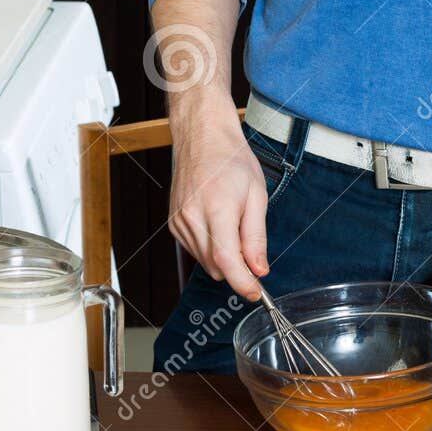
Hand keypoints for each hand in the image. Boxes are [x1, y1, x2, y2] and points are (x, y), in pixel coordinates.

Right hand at [168, 92, 269, 300]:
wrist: (202, 137)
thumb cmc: (231, 159)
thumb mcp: (256, 195)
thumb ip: (256, 236)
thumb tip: (259, 269)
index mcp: (217, 209)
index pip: (228, 263)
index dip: (244, 284)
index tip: (256, 293)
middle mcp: (192, 218)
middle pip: (216, 267)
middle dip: (237, 268)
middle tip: (251, 246)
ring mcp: (179, 222)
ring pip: (205, 262)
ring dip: (223, 257)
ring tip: (233, 224)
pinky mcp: (173, 224)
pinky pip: (194, 250)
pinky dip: (210, 247)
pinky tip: (217, 223)